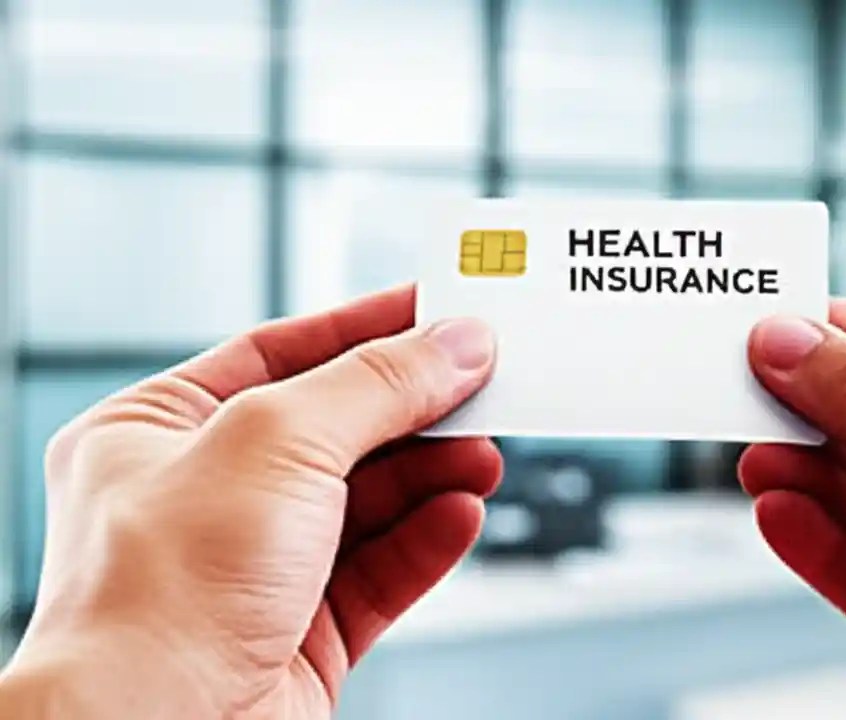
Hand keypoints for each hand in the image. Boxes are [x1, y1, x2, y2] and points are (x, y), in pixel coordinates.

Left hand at [0, 286, 500, 717]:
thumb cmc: (155, 598)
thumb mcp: (276, 443)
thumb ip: (377, 385)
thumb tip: (454, 344)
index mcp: (158, 431)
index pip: (281, 352)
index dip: (366, 326)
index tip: (439, 308)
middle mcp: (205, 497)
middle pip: (339, 428)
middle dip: (415, 410)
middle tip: (484, 383)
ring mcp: (255, 569)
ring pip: (369, 503)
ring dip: (433, 475)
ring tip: (484, 454)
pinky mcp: (302, 633)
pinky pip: (382, 571)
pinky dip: (428, 541)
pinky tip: (461, 515)